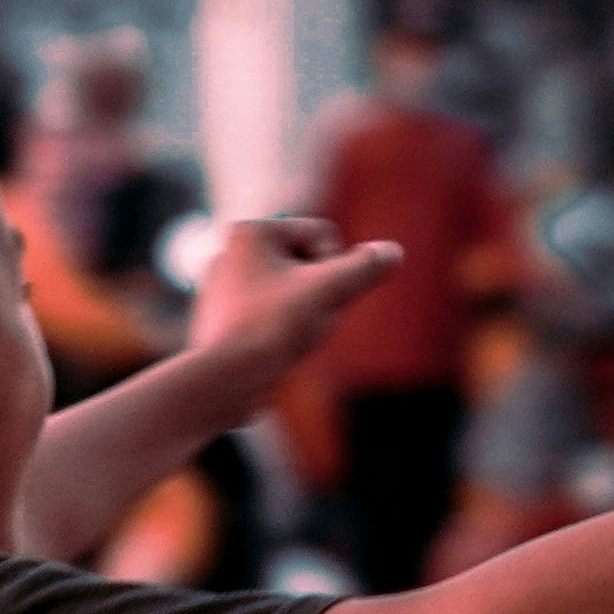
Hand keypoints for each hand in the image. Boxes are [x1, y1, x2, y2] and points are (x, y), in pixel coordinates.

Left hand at [185, 217, 401, 392]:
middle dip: (320, 293)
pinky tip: (273, 350)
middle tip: (301, 321)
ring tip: (288, 338)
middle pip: (310, 265)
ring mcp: (224, 285)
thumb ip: (366, 268)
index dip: (335, 269)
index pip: (324, 235)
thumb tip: (392, 252)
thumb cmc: (271, 328)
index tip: (310, 296)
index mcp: (250, 231)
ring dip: (307, 314)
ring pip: (294, 293)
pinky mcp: (224, 317)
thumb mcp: (330, 291)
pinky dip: (283, 331)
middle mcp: (231, 251)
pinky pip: (274, 315)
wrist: (221, 382)